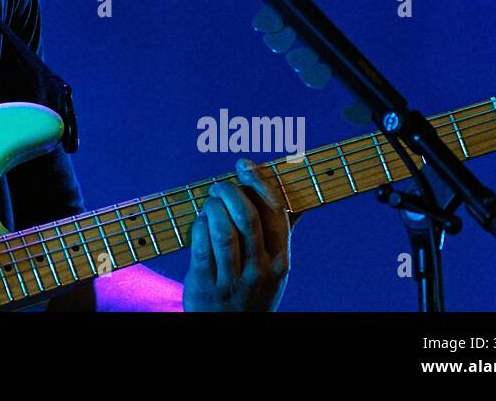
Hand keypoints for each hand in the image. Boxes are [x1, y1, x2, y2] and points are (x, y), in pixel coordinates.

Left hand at [183, 158, 294, 310]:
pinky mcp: (205, 284)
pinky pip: (200, 246)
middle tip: (219, 186)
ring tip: (209, 203)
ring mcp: (232, 280)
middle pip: (247, 218)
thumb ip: (280, 233)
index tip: (244, 164)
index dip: (259, 183)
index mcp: (280, 261)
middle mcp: (259, 270)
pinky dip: (198, 226)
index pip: (275, 214)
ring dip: (212, 208)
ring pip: (223, 231)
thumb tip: (298, 198)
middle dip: (230, 192)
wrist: (231, 331)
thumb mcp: (275, 268)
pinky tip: (199, 222)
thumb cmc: (252, 289)